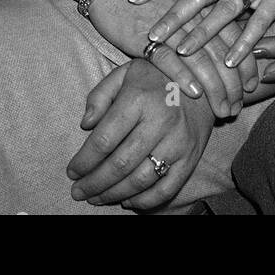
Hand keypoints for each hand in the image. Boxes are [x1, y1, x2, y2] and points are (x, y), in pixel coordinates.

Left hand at [67, 60, 213, 210]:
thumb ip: (100, 95)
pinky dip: (144, 201)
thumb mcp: (125, 73)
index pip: (104, 139)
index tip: (72, 171)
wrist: (203, 80)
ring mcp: (178, 142)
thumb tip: (85, 124)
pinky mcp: (190, 157)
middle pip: (120, 164)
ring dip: (114, 194)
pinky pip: (166, 188)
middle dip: (94, 183)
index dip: (84, 161)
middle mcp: (160, 121)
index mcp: (139, 98)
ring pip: (141, 180)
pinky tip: (127, 201)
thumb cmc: (156, 78)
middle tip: (78, 191)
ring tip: (96, 198)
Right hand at [85, 0, 257, 117]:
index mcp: (205, 3)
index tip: (252, 88)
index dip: (246, 64)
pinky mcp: (145, 35)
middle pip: (223, 51)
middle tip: (239, 107)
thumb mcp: (182, 0)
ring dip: (215, 87)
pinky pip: (169, 58)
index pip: (236, 36)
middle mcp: (193, 14)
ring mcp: (171, 25)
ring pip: (201, 58)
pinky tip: (195, 94)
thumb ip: (203, 18)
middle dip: (234, 83)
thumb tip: (224, 44)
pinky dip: (183, 77)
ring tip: (223, 109)